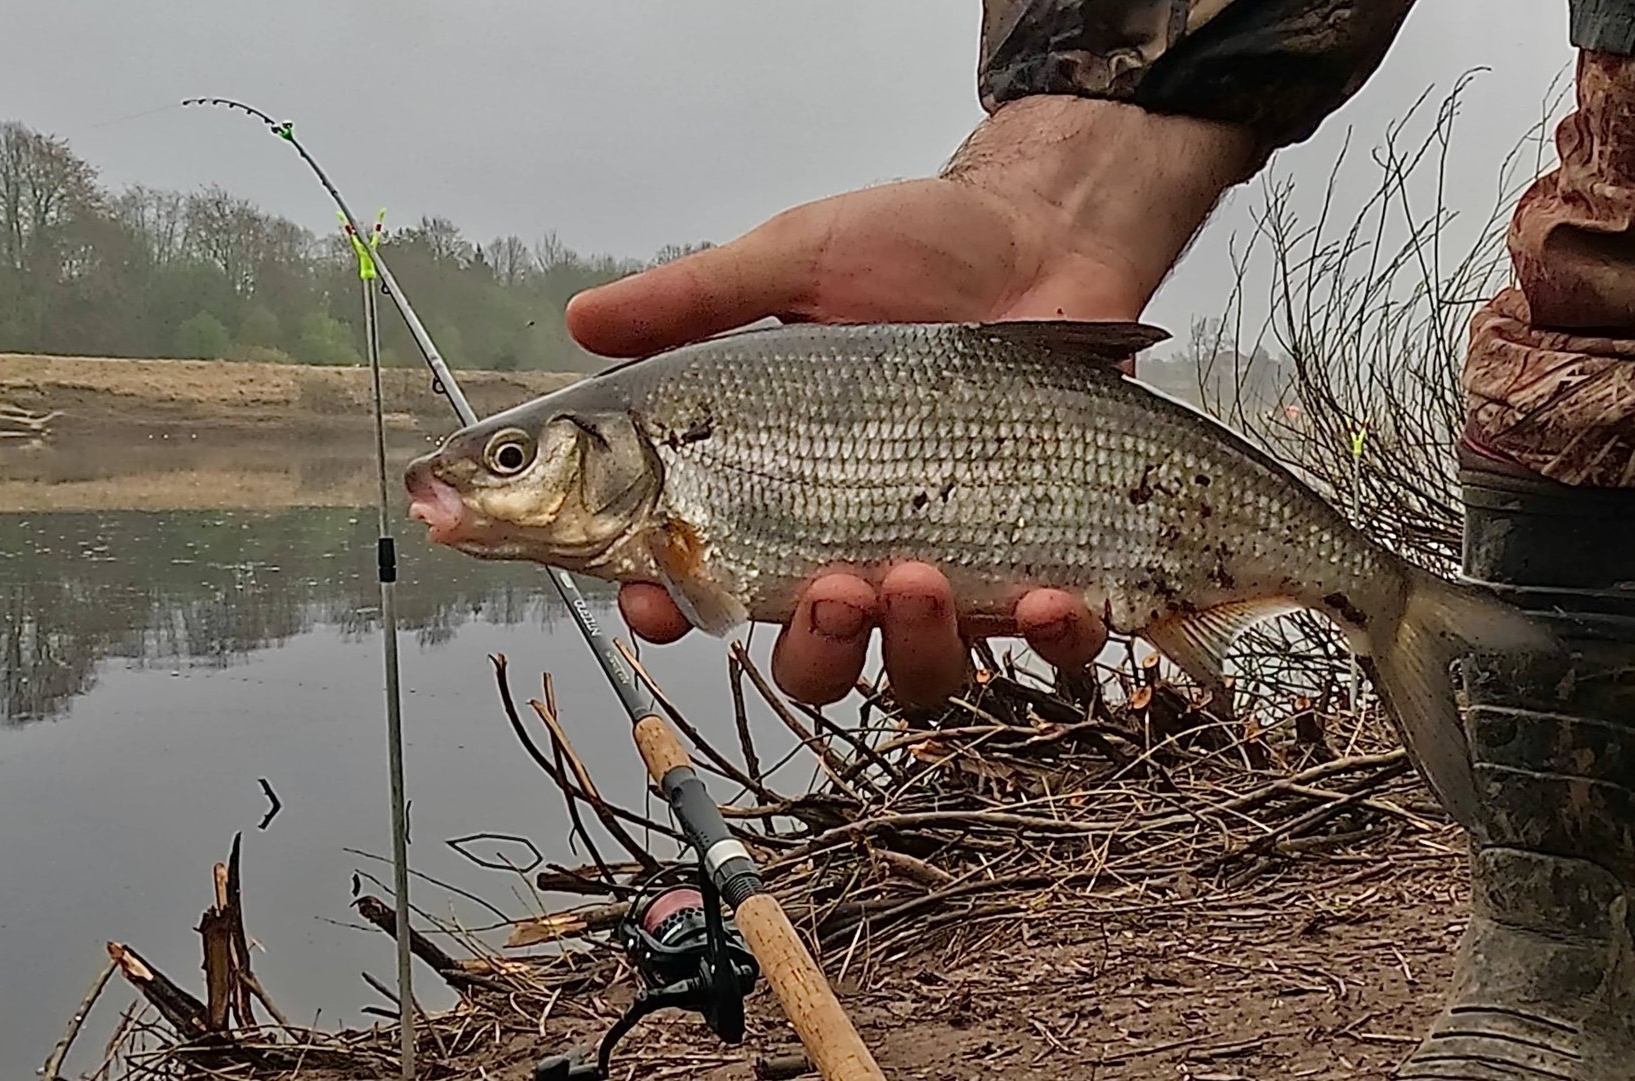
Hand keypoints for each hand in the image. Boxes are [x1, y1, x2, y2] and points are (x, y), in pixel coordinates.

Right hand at [567, 97, 1253, 707]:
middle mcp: (857, 542)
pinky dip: (1054, 638)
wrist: (1046, 227)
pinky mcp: (1049, 557)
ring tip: (921, 579)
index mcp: (779, 487)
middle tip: (831, 589)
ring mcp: (954, 561)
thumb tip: (580, 320)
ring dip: (914, 648)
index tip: (657, 600)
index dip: (665, 608)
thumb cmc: (917, 242)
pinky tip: (1051, 598)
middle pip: (810, 658)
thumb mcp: (797, 258)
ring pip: (917, 670)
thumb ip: (694, 300)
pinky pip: (1055, 643)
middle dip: (813, 648)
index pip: (699, 578)